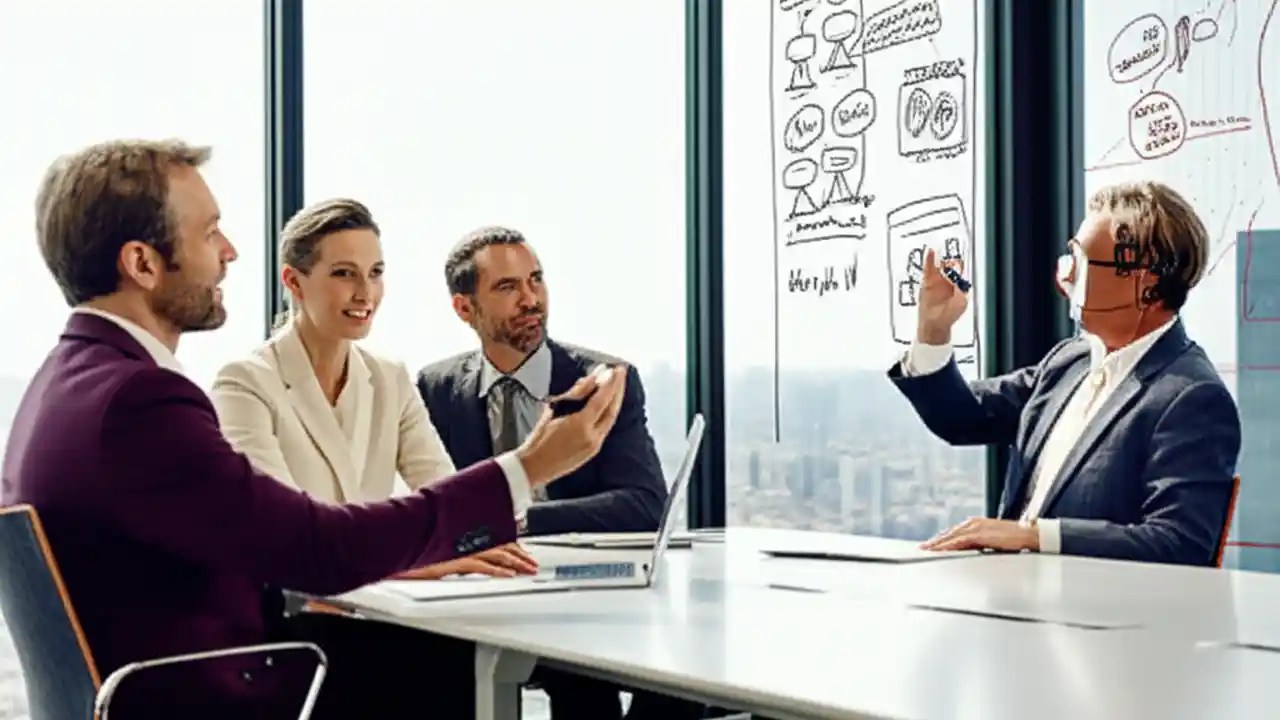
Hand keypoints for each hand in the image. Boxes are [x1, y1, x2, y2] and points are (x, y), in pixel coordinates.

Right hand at [394, 543, 538, 578]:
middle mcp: (467, 542)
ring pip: (496, 555)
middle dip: (520, 556)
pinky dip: (497, 570)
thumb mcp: (440, 552)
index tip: (525, 555)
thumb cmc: (416, 554)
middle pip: (501, 547)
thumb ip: (456, 554)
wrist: (400, 550)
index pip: (496, 541)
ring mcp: (463, 551)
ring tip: (528, 570)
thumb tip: (465, 561)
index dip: (513, 548)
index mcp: (466, 538)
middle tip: (533, 565)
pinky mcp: (455, 561)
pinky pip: (482, 566)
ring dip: (515, 563)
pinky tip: (508, 575)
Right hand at [515, 364, 627, 487]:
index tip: (617, 369)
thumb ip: (575, 395)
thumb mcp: (554, 411)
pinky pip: (605, 428)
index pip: (602, 400)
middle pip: (612, 410)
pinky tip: (607, 405)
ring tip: (616, 386)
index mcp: (581, 425)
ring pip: (610, 420)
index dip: (611, 383)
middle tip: (621, 374)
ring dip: (615, 402)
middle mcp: (592, 436)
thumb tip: (591, 381)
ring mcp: (594, 445)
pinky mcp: (593, 451)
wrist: (533, 467)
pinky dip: (608, 413)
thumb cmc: (538, 438)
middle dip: (618, 390)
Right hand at [916, 247, 968, 343]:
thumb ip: (961, 292)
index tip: (958, 259)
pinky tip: (930, 253)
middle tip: (947, 254)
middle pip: (948, 265)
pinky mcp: (926, 282)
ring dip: (938, 258)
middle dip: (948, 260)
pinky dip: (928, 261)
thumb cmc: (948, 316)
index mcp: (958, 284)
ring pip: (938, 265)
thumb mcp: (960, 304)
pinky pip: (927, 270)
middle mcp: (948, 280)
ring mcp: (937, 280)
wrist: (934, 324)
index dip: (959, 264)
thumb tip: (959, 283)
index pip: (959, 269)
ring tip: (938, 250)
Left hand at [919, 517, 1038, 552]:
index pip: (953, 533)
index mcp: (975, 524)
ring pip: (951, 536)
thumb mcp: (991, 541)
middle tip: (921, 548)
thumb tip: (968, 552)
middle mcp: (973, 523)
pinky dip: (948, 546)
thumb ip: (978, 544)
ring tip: (926, 550)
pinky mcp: (980, 534)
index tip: (930, 545)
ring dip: (938, 544)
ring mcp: (976, 527)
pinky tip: (941, 550)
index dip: (940, 540)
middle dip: (935, 542)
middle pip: (949, 534)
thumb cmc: (1013, 539)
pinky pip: (960, 541)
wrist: (1028, 534)